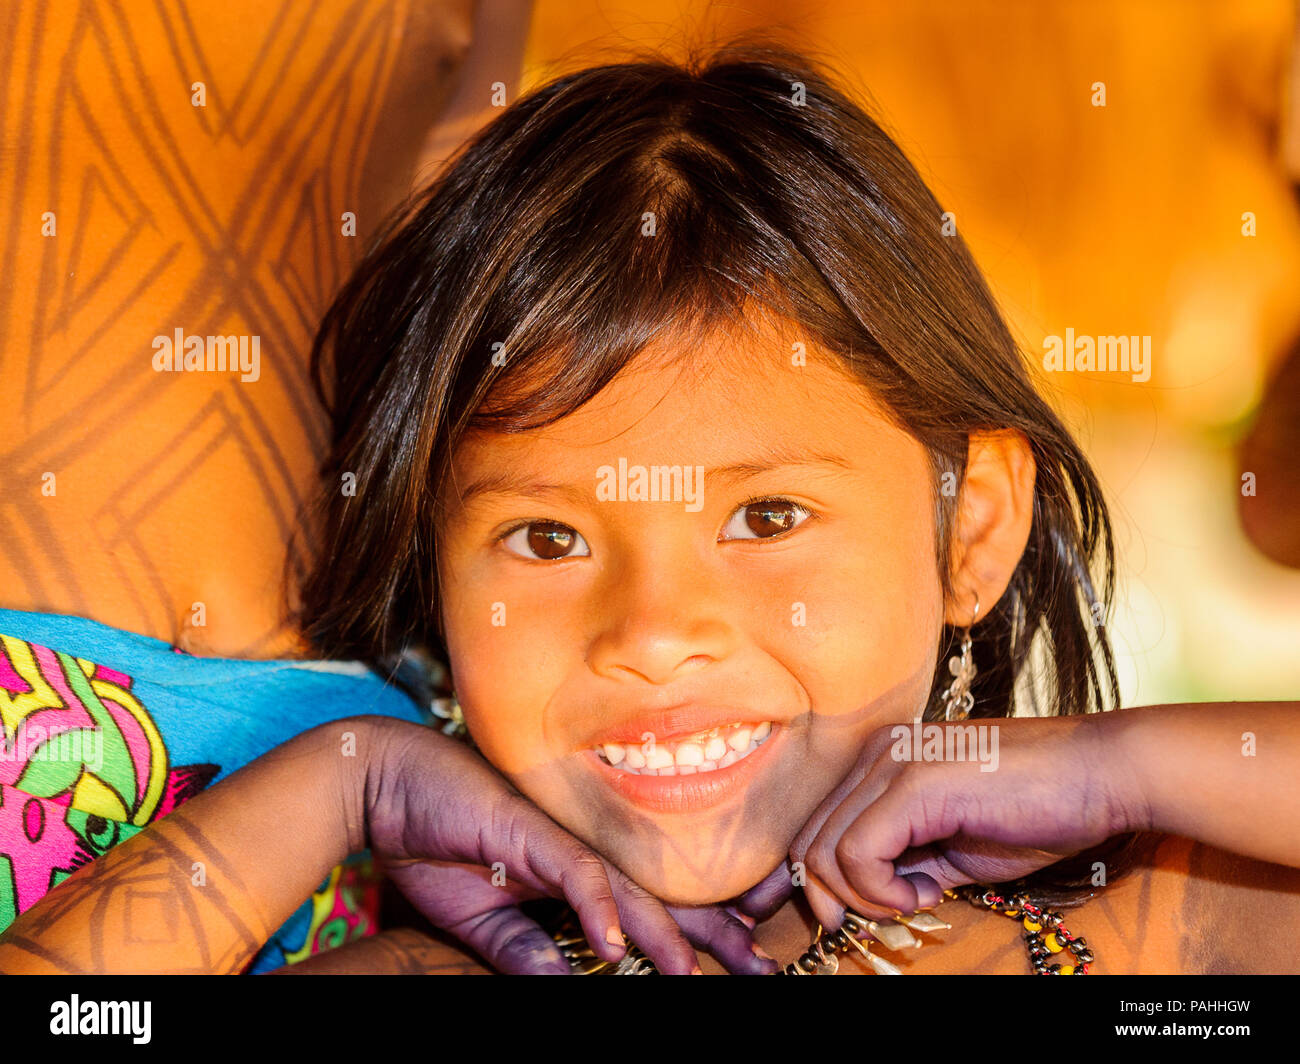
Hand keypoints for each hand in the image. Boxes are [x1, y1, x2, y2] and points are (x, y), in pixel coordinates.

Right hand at [351, 718, 773, 973]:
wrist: (390, 786)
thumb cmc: (437, 842)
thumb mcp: (483, 920)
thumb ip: (523, 952)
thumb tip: (565, 984)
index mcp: (582, 868)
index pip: (652, 905)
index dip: (700, 933)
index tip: (742, 961)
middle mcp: (586, 849)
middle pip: (662, 895)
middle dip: (716, 934)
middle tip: (762, 968)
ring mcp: (563, 836)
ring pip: (631, 889)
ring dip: (668, 933)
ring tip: (697, 976)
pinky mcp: (532, 830)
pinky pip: (574, 873)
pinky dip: (596, 908)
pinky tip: (614, 946)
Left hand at [742, 713, 1147, 931]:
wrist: (1103, 775)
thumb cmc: (1037, 810)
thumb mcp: (956, 847)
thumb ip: (910, 863)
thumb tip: (873, 899)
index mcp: (881, 760)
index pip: (814, 824)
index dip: (802, 879)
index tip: (817, 921)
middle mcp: (877, 752)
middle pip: (809, 840)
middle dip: (825, 896)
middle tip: (867, 922)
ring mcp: (893, 761)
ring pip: (827, 850)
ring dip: (860, 897)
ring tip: (910, 901)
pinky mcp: (915, 781)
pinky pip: (857, 853)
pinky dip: (878, 889)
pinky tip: (919, 892)